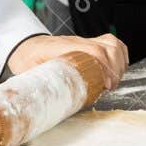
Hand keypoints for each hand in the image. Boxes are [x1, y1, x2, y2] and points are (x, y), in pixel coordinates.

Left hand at [7, 33, 128, 90]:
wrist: (26, 48)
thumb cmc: (29, 61)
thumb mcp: (33, 73)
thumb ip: (42, 85)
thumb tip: (50, 103)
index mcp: (63, 48)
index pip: (93, 50)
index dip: (105, 67)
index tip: (107, 84)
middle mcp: (78, 43)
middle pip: (108, 45)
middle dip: (116, 67)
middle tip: (109, 86)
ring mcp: (84, 43)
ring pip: (111, 43)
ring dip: (119, 62)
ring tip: (113, 80)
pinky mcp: (89, 45)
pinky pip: (110, 44)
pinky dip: (119, 57)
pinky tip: (116, 70)